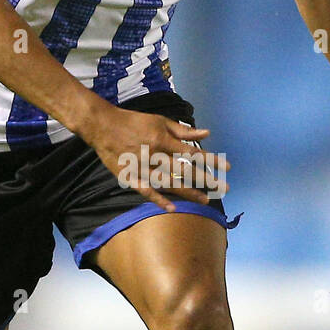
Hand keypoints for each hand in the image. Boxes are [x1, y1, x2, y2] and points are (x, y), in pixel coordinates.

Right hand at [82, 105, 228, 213]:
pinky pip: (145, 191)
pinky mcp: (129, 177)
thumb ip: (183, 130)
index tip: (226, 168)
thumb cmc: (134, 122)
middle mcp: (154, 155)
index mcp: (162, 140)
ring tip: (205, 200)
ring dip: (188, 192)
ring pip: (168, 183)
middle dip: (205, 179)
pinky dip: (158, 199)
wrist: (103, 126)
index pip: (192, 152)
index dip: (211, 160)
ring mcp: (141, 168)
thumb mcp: (160, 121)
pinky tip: (172, 207)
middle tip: (223, 188)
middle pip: (184, 170)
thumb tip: (206, 134)